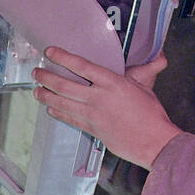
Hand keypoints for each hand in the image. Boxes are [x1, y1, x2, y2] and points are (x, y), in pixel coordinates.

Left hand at [32, 47, 182, 167]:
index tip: (50, 51)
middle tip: (36, 72)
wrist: (153, 142)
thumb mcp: (146, 87)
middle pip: (64, 85)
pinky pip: (70, 119)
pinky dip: (58, 113)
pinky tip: (50, 109)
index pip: (82, 66)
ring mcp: (93, 115)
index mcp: (112, 82)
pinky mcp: (92, 130)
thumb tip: (158, 58)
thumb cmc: (152, 115)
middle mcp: (98, 98)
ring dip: (46, 96)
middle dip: (46, 77)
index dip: (63, 57)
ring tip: (36, 90)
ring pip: (62, 104)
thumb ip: (142, 72)